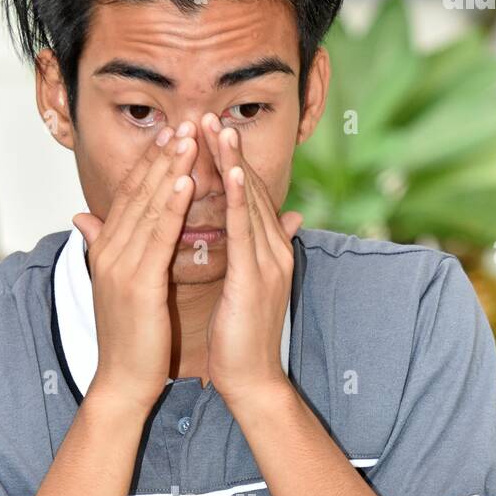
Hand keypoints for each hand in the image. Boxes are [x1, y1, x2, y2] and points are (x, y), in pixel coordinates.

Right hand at [72, 125, 197, 413]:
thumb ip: (101, 246)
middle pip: (137, 192)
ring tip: (190, 137)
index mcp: (106, 250)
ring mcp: (121, 266)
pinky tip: (186, 180)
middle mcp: (108, 251)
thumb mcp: (115, 285)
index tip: (171, 133)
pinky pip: (158, 236)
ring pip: (149, 206)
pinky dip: (172, 206)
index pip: (128, 195)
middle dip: (162, 155)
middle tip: (185, 120)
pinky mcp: (138, 283)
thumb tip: (82, 219)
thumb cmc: (128, 338)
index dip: (149, 162)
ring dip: (170, 168)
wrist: (122, 381)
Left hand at [199, 114, 302, 407]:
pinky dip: (236, 197)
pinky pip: (244, 229)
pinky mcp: (256, 277)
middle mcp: (273, 250)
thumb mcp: (245, 288)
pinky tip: (227, 172)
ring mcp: (268, 262)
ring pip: (248, 202)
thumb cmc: (239, 342)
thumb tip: (284, 219)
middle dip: (230, 152)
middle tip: (211, 113)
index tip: (211, 132)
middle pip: (249, 190)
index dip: (230, 163)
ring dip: (232, 162)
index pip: (246, 198)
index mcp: (267, 252)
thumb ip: (253, 251)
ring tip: (218, 127)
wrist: (252, 382)